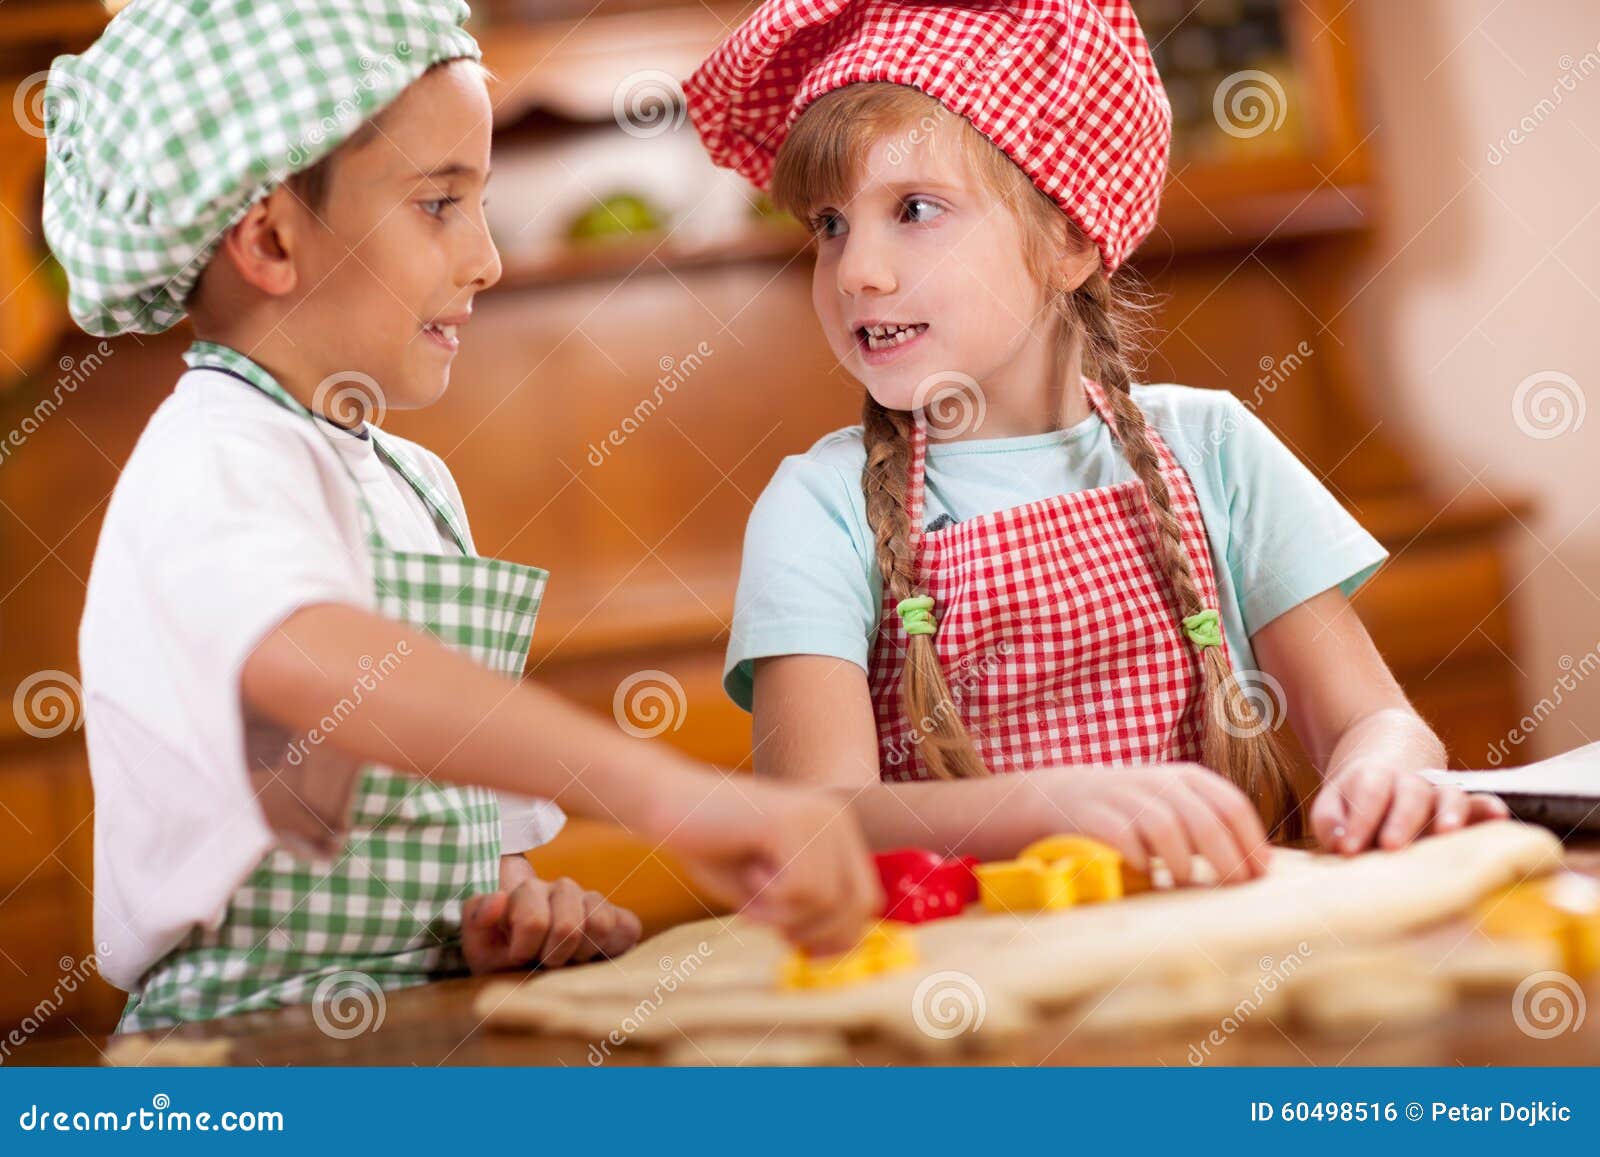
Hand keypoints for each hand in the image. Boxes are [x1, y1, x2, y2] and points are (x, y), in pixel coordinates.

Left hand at [460, 876, 641, 972]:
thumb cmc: (503, 960)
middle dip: (553, 956)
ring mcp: (591, 900)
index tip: (516, 957)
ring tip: (564, 962)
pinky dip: (609, 948)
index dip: (524, 948)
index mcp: (527, 891)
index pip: (534, 919)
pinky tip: (590, 958)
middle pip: (569, 926)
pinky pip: (625, 926)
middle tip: (542, 963)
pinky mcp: (618, 917)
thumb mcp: (479, 945)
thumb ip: (477, 917)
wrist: (527, 969)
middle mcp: (561, 888)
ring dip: (579, 954)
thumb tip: (500, 899)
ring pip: (599, 922)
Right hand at [646, 772, 880, 955]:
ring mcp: (817, 817)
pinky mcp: (792, 822)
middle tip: (766, 920)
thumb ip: (807, 913)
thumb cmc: (714, 850)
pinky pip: (802, 889)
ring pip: (827, 901)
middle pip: (856, 906)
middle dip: (812, 932)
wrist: (665, 804)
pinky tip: (747, 873)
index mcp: (836, 832)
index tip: (793, 942)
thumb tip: (837, 952)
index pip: (866, 900)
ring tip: (750, 893)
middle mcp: (836, 819)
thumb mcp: (769, 891)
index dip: (836, 935)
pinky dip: (769, 900)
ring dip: (781, 915)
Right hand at [1025, 762, 1273, 883]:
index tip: (1261, 874)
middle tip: (1234, 887)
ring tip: (1183, 882)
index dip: (1252, 842)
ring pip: (1168, 830)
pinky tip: (1145, 873)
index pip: (1232, 805)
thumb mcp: (1177, 805)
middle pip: (1205, 822)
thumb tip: (1261, 865)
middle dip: (1226, 859)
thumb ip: (1213, 825)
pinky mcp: (1096, 815)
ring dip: (1181, 864)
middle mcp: (1160, 781)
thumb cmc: (1136, 811)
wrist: (1067, 797)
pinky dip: (1140, 860)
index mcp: (1188, 777)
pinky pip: (1126, 840)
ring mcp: (1127, 797)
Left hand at [1311, 761, 1510, 853]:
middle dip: (1401, 821)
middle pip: (1410, 795)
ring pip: (1449, 796)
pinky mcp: (1462, 807)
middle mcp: (1410, 782)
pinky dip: (1490, 809)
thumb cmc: (1355, 798)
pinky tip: (1500, 817)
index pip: (1368, 793)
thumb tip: (1340, 843)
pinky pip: (1479, 805)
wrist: (1387, 761)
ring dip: (1450, 813)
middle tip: (1391, 846)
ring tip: (1447, 832)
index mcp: (1373, 777)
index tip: (1348, 849)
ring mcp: (1439, 793)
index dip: (1359, 820)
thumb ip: (1330, 822)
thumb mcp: (1332, 804)